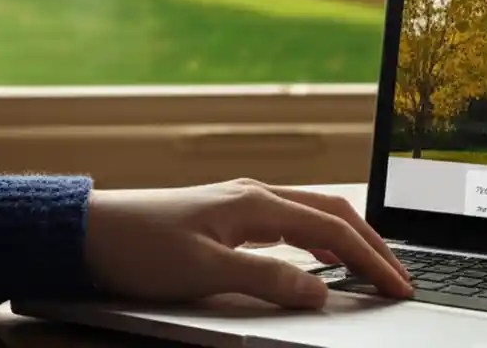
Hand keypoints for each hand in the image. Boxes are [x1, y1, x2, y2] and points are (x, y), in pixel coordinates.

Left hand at [83, 179, 412, 307]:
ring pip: (314, 213)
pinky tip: (318, 257)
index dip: (372, 260)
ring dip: (349, 238)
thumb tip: (321, 291)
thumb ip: (268, 281)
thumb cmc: (139, 249)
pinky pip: (291, 221)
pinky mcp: (227, 213)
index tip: (399, 286)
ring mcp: (242, 201)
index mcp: (257, 204)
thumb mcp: (206, 273)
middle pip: (334, 213)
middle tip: (400, 276)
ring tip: (372, 266)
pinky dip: (320, 238)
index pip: (334, 231)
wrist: (86, 230)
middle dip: (373, 244)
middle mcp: (256, 195)